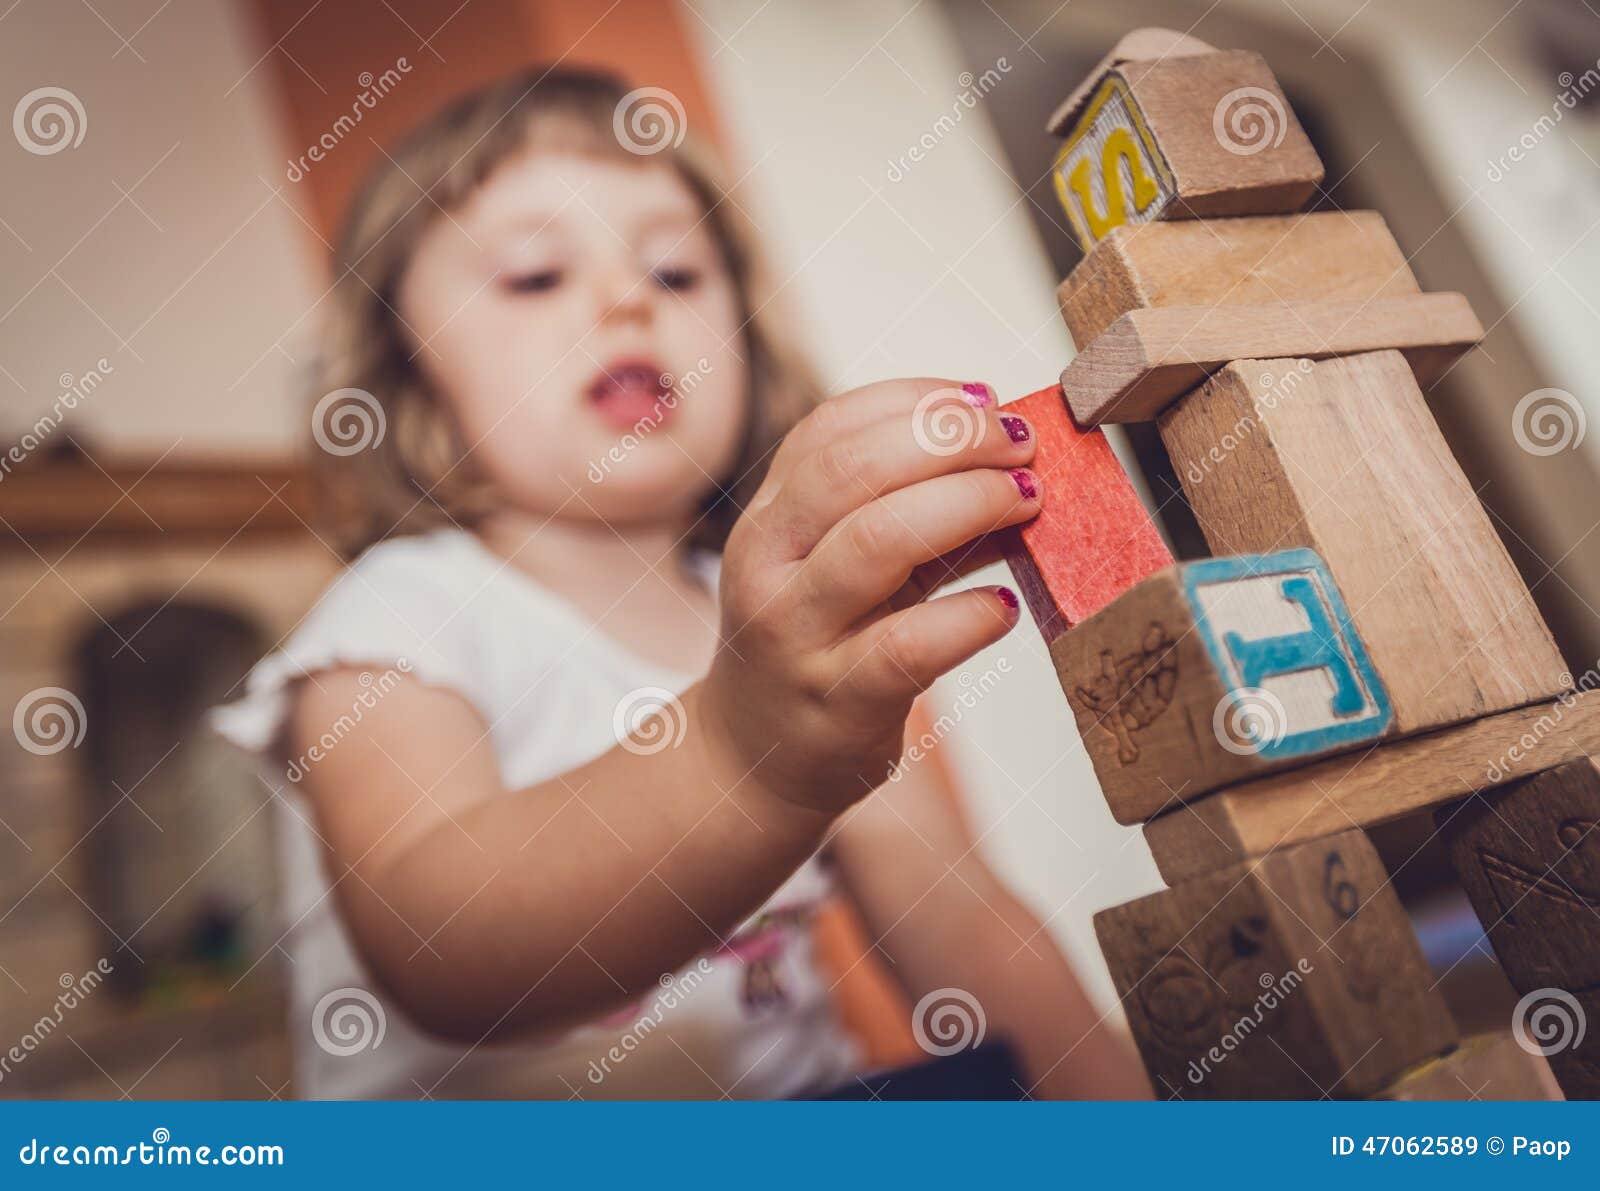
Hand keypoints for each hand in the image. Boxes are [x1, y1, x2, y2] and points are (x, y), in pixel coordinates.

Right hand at [701, 378, 1039, 813]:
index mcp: (768, 517)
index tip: (983, 399)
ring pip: (877, 540)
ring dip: (968, 504)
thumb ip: (909, 510)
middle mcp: (767, 564)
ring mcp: (796, 633)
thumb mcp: (841, 567)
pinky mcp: (837, 699)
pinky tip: (1003, 606)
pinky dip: (969, 616)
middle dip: (951, 441)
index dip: (915, 400)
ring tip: (1026, 501)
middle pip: (852, 468)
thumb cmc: (818, 646)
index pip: (831, 427)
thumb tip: (1008, 456)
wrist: (756, 757)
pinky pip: (909, 644)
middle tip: (1021, 445)